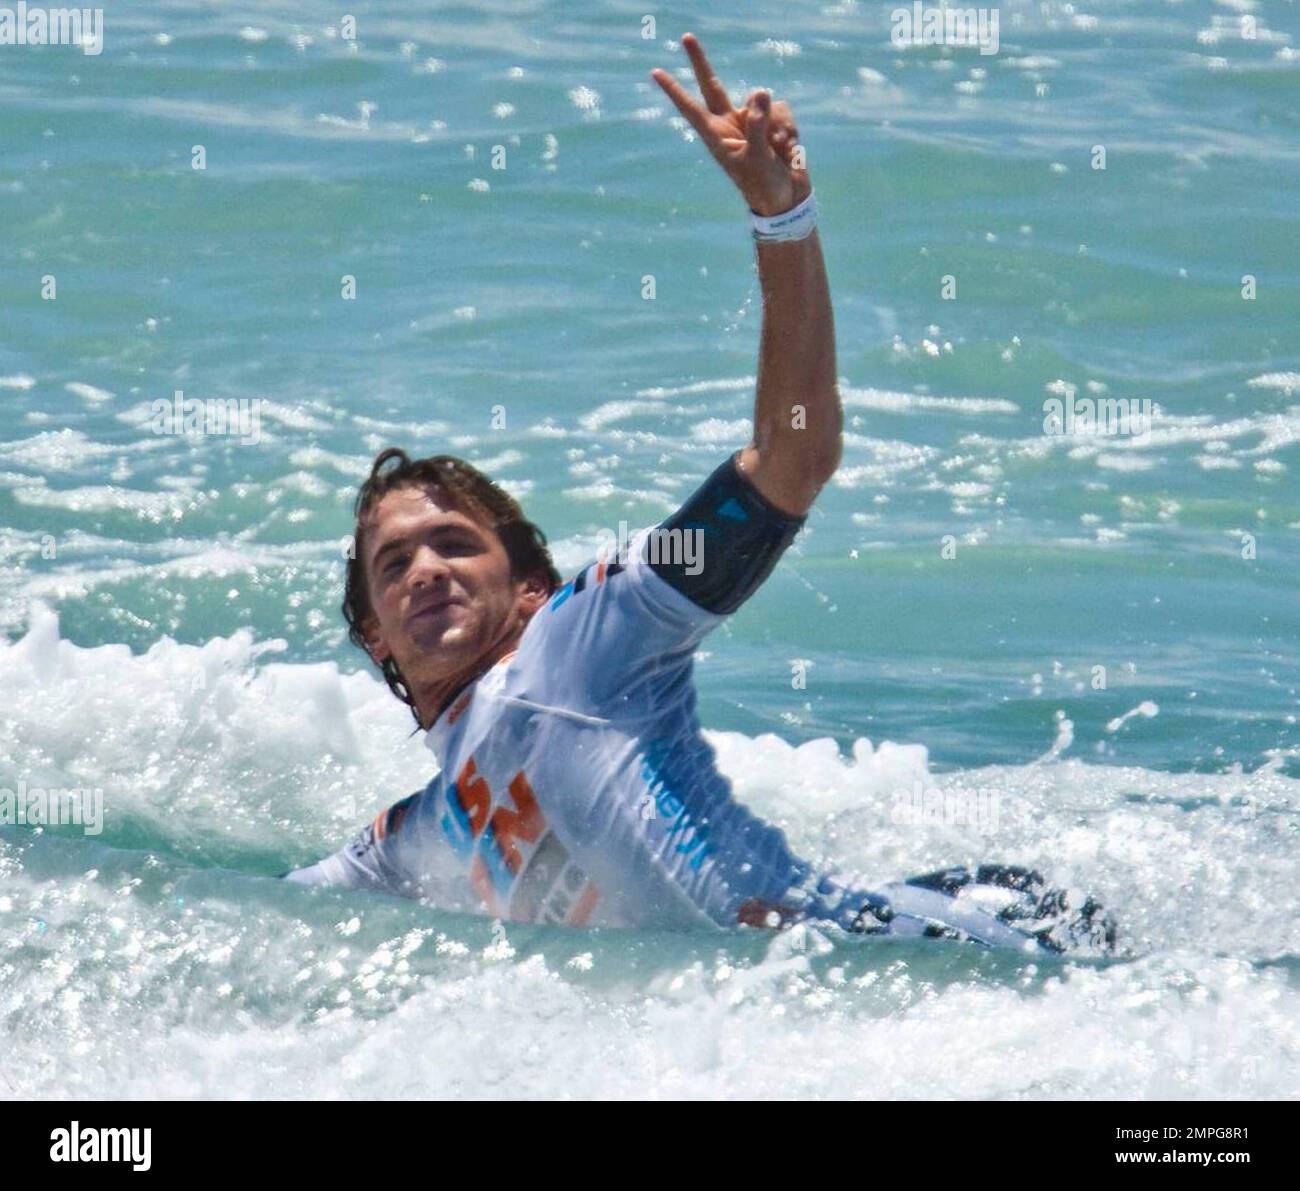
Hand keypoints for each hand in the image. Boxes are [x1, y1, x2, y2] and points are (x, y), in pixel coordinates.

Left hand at [651, 33, 810, 217]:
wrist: (787, 199)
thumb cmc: (765, 186)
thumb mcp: (758, 158)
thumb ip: (757, 125)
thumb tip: (760, 91)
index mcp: (716, 137)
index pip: (691, 108)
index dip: (674, 91)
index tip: (655, 72)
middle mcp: (730, 124)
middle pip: (712, 85)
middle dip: (700, 62)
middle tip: (686, 36)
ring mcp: (750, 121)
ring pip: (760, 100)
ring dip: (774, 124)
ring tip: (777, 150)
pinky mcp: (772, 120)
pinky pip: (780, 108)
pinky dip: (787, 127)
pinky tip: (788, 148)